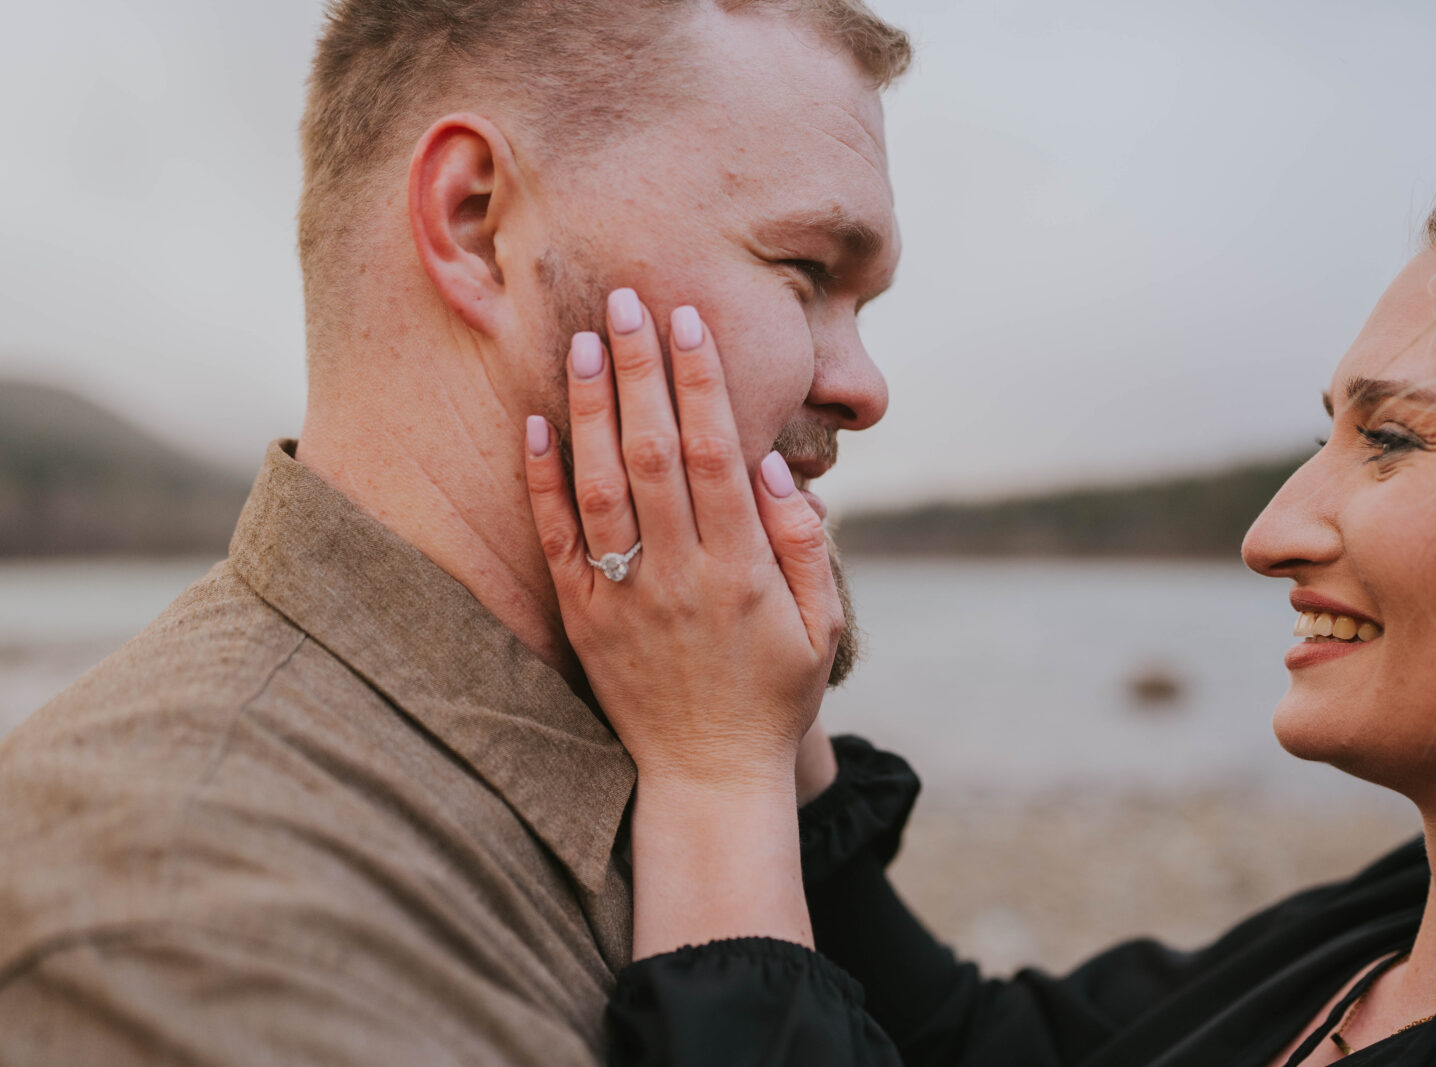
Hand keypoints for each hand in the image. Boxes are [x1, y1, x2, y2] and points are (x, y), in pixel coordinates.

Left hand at [523, 289, 842, 792]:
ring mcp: (624, 597)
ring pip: (599, 486)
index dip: (699, 381)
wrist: (709, 778)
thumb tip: (773, 465)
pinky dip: (542, 483)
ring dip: (591, 410)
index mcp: (740, 569)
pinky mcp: (585, 621)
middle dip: (639, 371)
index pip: (713, 452)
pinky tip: (534, 426)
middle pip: (651, 452)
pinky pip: (556, 543)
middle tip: (625, 300)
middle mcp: (678, 573)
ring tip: (583, 343)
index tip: (686, 321)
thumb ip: (803, 544)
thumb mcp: (822, 627)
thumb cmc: (775, 697)